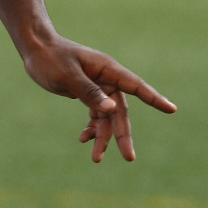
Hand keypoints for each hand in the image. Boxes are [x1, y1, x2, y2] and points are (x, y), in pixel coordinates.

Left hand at [21, 34, 175, 161]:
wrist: (35, 49)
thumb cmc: (50, 58)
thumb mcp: (67, 76)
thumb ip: (89, 92)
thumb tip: (112, 109)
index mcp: (107, 70)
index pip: (136, 86)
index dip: (154, 98)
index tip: (171, 109)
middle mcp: (107, 80)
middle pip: (120, 111)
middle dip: (122, 135)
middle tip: (129, 158)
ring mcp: (98, 88)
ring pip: (107, 117)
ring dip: (102, 137)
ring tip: (96, 158)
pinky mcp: (87, 94)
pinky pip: (96, 115)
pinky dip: (91, 128)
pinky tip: (83, 139)